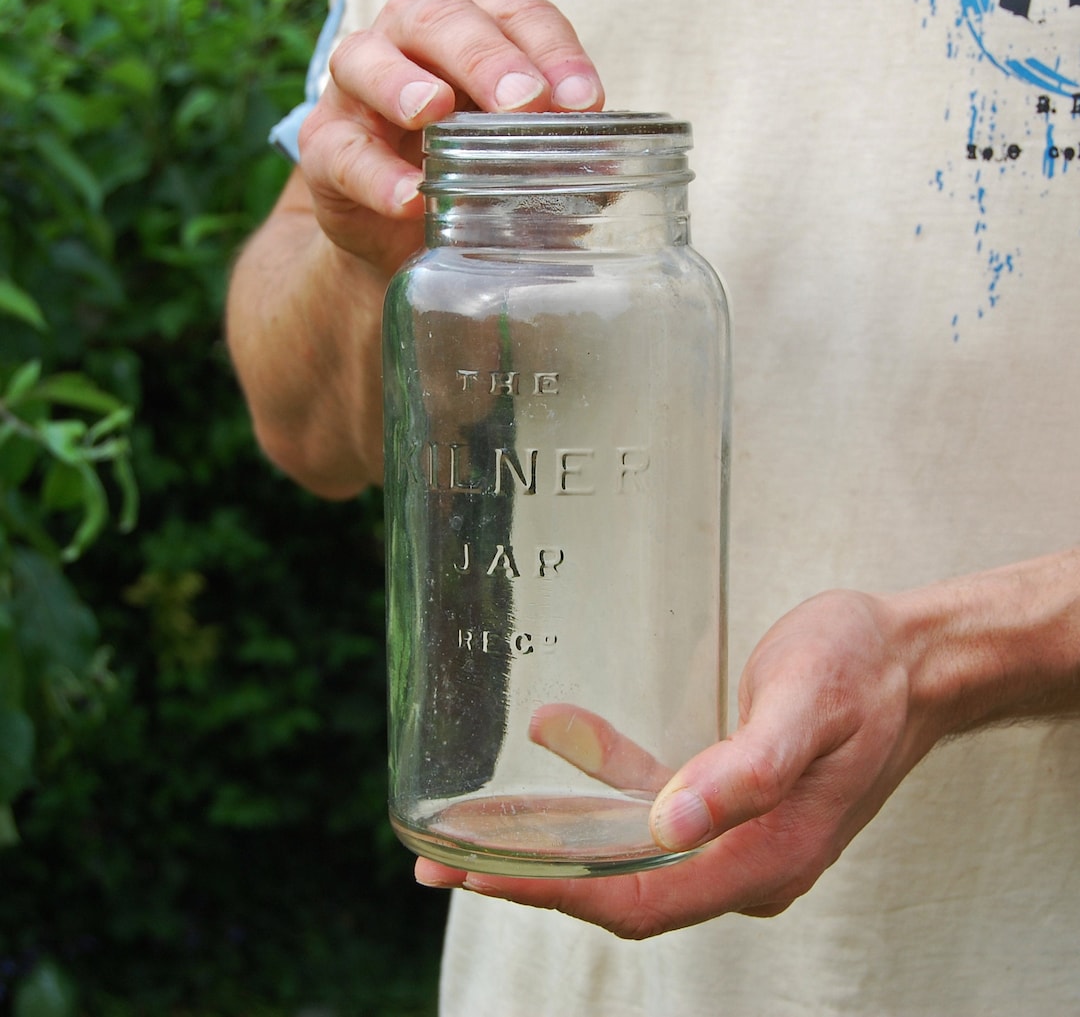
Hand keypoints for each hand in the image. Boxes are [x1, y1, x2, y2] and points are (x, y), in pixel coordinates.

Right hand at [297, 0, 604, 272]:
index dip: (551, 49)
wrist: (400, 241)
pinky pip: (342, 151)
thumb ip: (558, 163)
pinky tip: (408, 199)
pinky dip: (374, 175)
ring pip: (367, 59)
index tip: (585, 102)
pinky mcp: (323, 146)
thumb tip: (610, 180)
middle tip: (524, 102)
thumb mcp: (520, 167)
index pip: (513, 11)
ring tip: (435, 113)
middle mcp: (408, 40)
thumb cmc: (471, 180)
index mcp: (470, 28)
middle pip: (443, 20)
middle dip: (487, 58)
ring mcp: (357, 88)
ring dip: (403, 83)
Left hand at [416, 588, 943, 938]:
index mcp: (764, 858)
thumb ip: (746, 769)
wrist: (914, 660)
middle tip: (442, 864)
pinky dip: (602, 786)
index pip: (637, 900)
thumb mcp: (806, 706)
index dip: (552, 893)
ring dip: (554, 840)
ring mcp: (738, 838)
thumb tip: (674, 826)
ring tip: (476, 823)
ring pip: (627, 857)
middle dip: (530, 879)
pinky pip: (651, 811)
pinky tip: (563, 735)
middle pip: (619, 892)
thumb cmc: (864, 671)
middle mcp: (746, 864)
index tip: (477, 877)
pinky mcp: (730, 804)